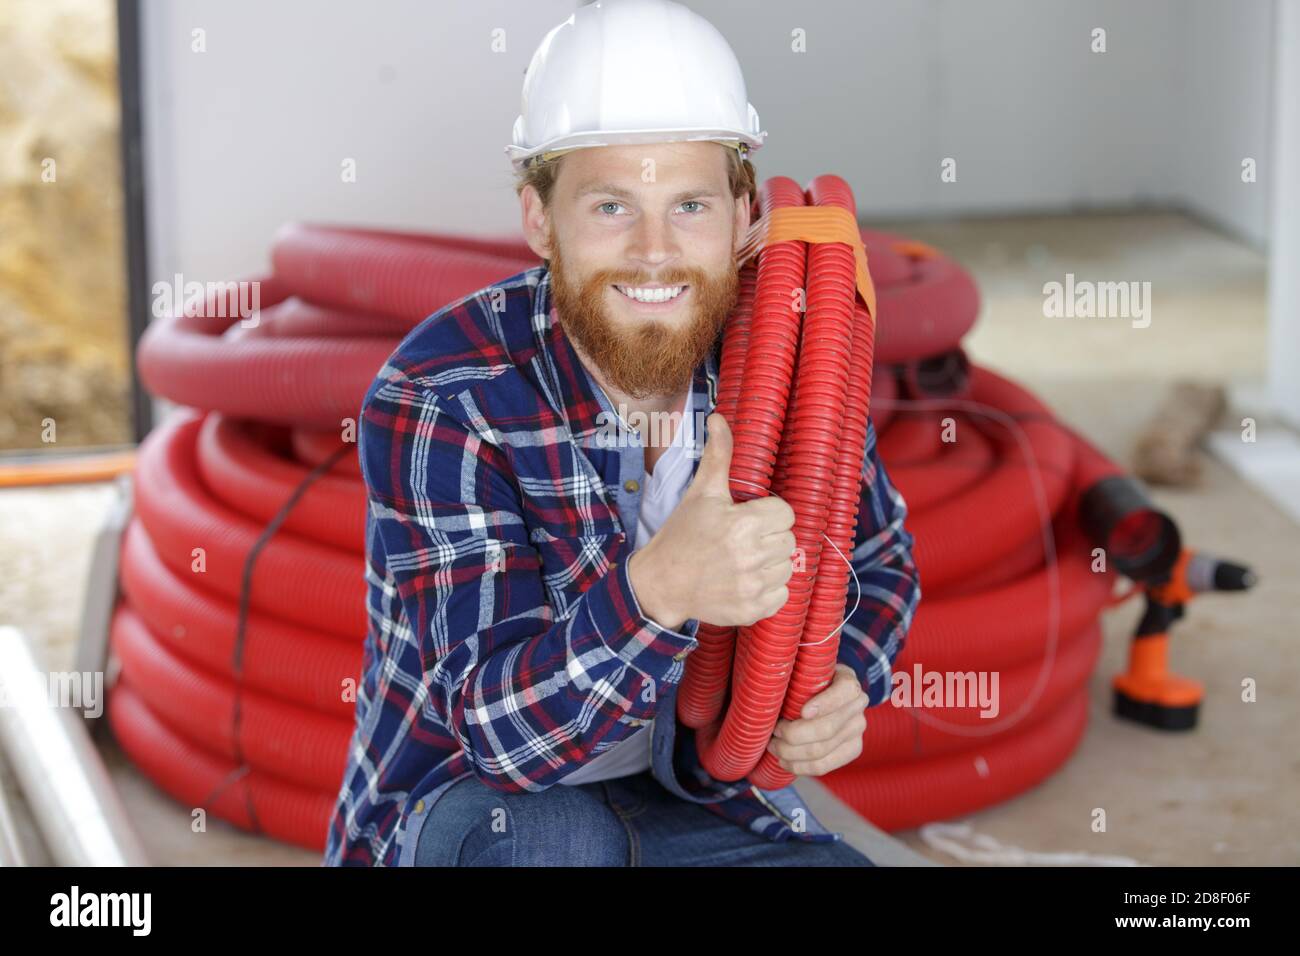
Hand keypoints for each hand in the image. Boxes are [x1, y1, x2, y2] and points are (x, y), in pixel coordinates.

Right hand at [627, 413, 795, 630]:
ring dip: (771, 564)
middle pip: (789, 539)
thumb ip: (718, 455)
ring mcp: (753, 586)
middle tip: (743, 539)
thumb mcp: (701, 492)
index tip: (748, 518)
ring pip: (788, 567)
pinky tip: (745, 581)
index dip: (769, 513)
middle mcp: (751, 555)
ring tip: (744, 560)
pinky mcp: (752, 610)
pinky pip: (782, 595)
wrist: (661, 582)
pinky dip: (769, 590)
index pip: (785, 513)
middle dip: (769, 537)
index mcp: (744, 523)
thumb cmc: (682, 534)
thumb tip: (720, 418)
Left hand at [765, 664, 867, 776]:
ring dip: (790, 752)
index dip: (824, 704)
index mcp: (849, 682)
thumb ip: (793, 673)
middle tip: (774, 731)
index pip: (845, 692)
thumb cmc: (809, 681)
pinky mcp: (852, 750)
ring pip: (821, 751)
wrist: (826, 693)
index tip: (802, 712)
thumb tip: (767, 686)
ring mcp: (857, 729)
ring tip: (773, 747)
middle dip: (793, 734)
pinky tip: (784, 761)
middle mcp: (858, 706)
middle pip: (827, 728)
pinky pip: (824, 766)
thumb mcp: (805, 670)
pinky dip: (799, 767)